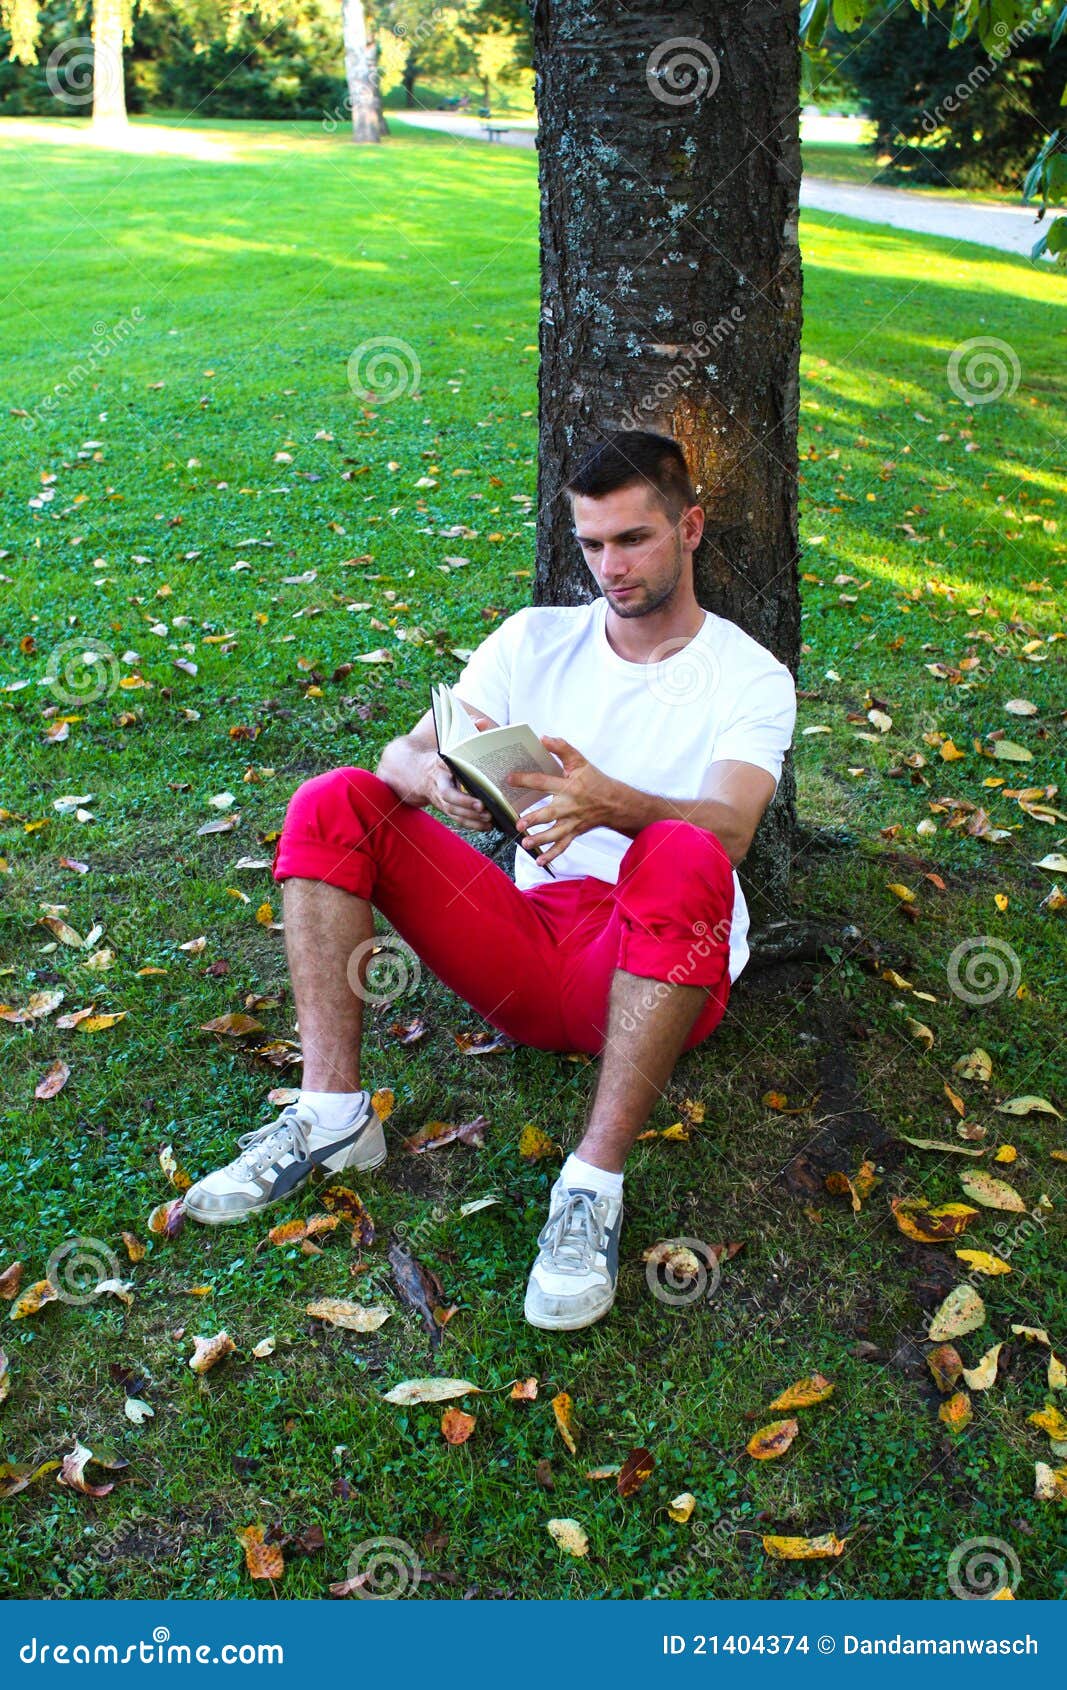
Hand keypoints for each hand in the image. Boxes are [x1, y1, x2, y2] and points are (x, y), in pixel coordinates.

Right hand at [426, 715, 493, 830]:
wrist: (414, 770)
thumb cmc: (439, 754)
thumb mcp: (447, 740)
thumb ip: (465, 730)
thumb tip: (481, 722)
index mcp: (439, 768)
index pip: (447, 781)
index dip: (462, 793)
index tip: (478, 798)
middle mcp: (437, 785)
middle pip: (451, 800)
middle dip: (468, 806)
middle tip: (485, 809)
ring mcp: (439, 798)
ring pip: (454, 812)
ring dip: (472, 819)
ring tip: (490, 820)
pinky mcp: (444, 807)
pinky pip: (457, 818)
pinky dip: (471, 824)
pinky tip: (486, 826)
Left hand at [509, 736, 618, 867]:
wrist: (615, 803)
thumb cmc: (594, 780)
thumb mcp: (580, 761)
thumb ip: (562, 748)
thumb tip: (543, 738)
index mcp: (569, 787)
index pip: (544, 782)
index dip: (526, 780)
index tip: (509, 779)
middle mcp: (570, 806)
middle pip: (549, 814)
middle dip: (534, 819)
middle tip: (519, 824)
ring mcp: (572, 822)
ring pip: (555, 834)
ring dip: (540, 840)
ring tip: (525, 844)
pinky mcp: (574, 833)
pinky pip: (562, 846)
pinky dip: (551, 855)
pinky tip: (538, 861)